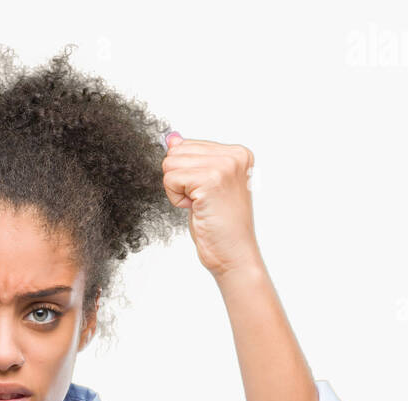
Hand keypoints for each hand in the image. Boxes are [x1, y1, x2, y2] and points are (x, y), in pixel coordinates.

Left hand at [161, 132, 262, 278]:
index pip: (187, 145)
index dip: (187, 174)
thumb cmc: (221, 227)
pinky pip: (170, 179)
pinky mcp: (210, 180)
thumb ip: (191, 159)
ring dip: (177, 190)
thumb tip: (171, 138)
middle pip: (176, 152)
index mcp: (237, 153)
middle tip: (201, 201)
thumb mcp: (204, 185)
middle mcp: (233, 155)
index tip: (206, 193)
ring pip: (170, 164)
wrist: (234, 254)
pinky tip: (195, 209)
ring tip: (200, 205)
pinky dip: (176, 198)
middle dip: (179, 180)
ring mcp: (223, 166)